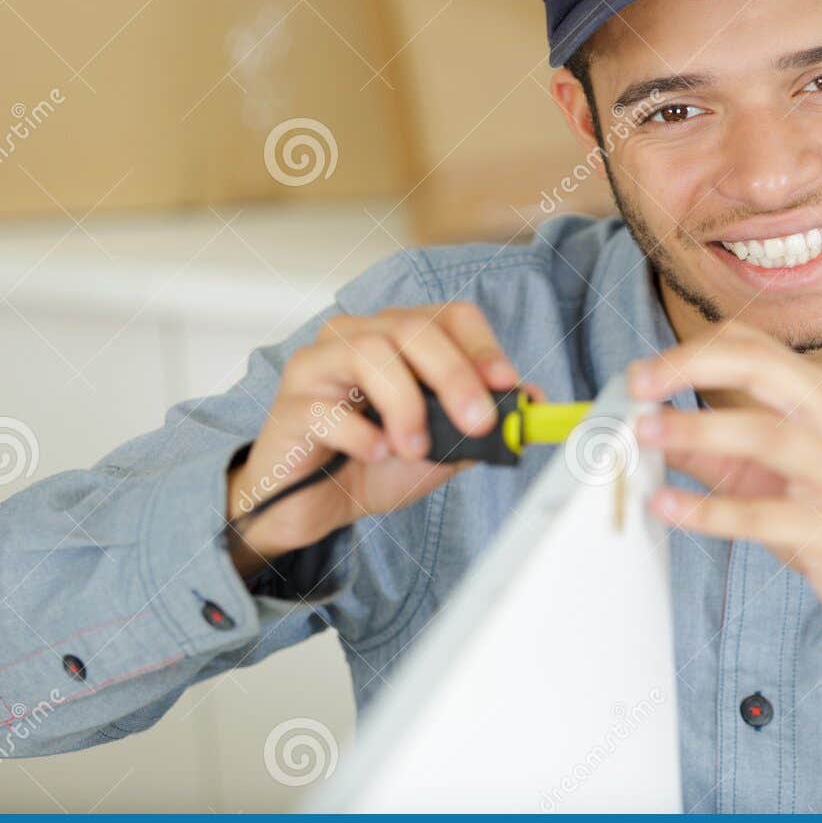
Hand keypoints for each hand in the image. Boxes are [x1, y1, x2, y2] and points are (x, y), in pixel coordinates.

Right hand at [225, 304, 522, 577]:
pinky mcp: (289, 406)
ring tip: (415, 447)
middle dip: (454, 375)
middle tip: (477, 421)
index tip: (506, 384)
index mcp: (399, 338)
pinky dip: (360, 434)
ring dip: (405, 402)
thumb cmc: (375, 463)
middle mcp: (357, 337)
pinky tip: (375, 453)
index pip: (449, 316)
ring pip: (368, 352)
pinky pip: (326, 408)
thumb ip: (482, 423)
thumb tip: (531, 401)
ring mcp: (318, 366)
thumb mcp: (442, 445)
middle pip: (411, 327)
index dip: (482, 346)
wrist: (316, 506)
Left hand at [628, 320, 821, 689]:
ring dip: (700, 428)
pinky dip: (708, 509)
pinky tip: (666, 505)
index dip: (694, 350)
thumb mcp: (771, 477)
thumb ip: (715, 453)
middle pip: (765, 370)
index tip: (645, 372)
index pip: (755, 347)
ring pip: (770, 435)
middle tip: (639, 382)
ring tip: (646, 434)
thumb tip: (651, 431)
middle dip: (695, 367)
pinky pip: (764, 516)